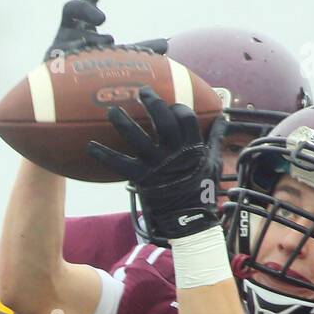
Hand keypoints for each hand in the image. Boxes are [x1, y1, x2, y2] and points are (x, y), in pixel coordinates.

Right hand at [45, 0, 166, 62]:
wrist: (71, 100)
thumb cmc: (94, 73)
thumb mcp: (119, 57)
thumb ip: (140, 49)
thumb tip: (166, 44)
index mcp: (82, 24)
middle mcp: (67, 31)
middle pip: (71, 8)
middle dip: (86, 11)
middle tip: (104, 20)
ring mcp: (57, 47)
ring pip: (70, 35)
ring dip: (89, 39)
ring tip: (107, 44)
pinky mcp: (52, 66)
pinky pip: (60, 57)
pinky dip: (76, 58)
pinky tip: (88, 59)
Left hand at [88, 86, 226, 240]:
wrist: (189, 222)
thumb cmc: (201, 190)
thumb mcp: (213, 162)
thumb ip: (215, 138)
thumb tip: (223, 117)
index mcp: (192, 148)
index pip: (185, 118)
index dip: (177, 108)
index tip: (171, 106)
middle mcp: (173, 153)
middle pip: (162, 121)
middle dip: (152, 102)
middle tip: (142, 91)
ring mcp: (156, 165)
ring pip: (138, 137)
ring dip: (123, 122)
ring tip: (112, 110)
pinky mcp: (141, 178)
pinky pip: (120, 164)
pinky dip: (104, 155)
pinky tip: (90, 146)